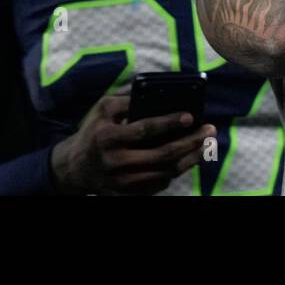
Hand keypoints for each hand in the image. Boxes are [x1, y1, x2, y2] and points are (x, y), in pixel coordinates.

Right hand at [50, 91, 214, 194]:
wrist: (74, 168)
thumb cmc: (93, 132)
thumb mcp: (102, 109)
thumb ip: (126, 99)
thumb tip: (154, 91)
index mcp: (108, 138)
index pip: (144, 130)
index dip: (169, 122)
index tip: (190, 116)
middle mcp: (116, 162)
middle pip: (162, 155)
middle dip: (190, 142)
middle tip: (209, 130)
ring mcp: (123, 182)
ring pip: (165, 173)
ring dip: (190, 159)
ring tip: (206, 145)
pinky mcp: (129, 193)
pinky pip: (159, 184)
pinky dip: (177, 171)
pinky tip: (190, 158)